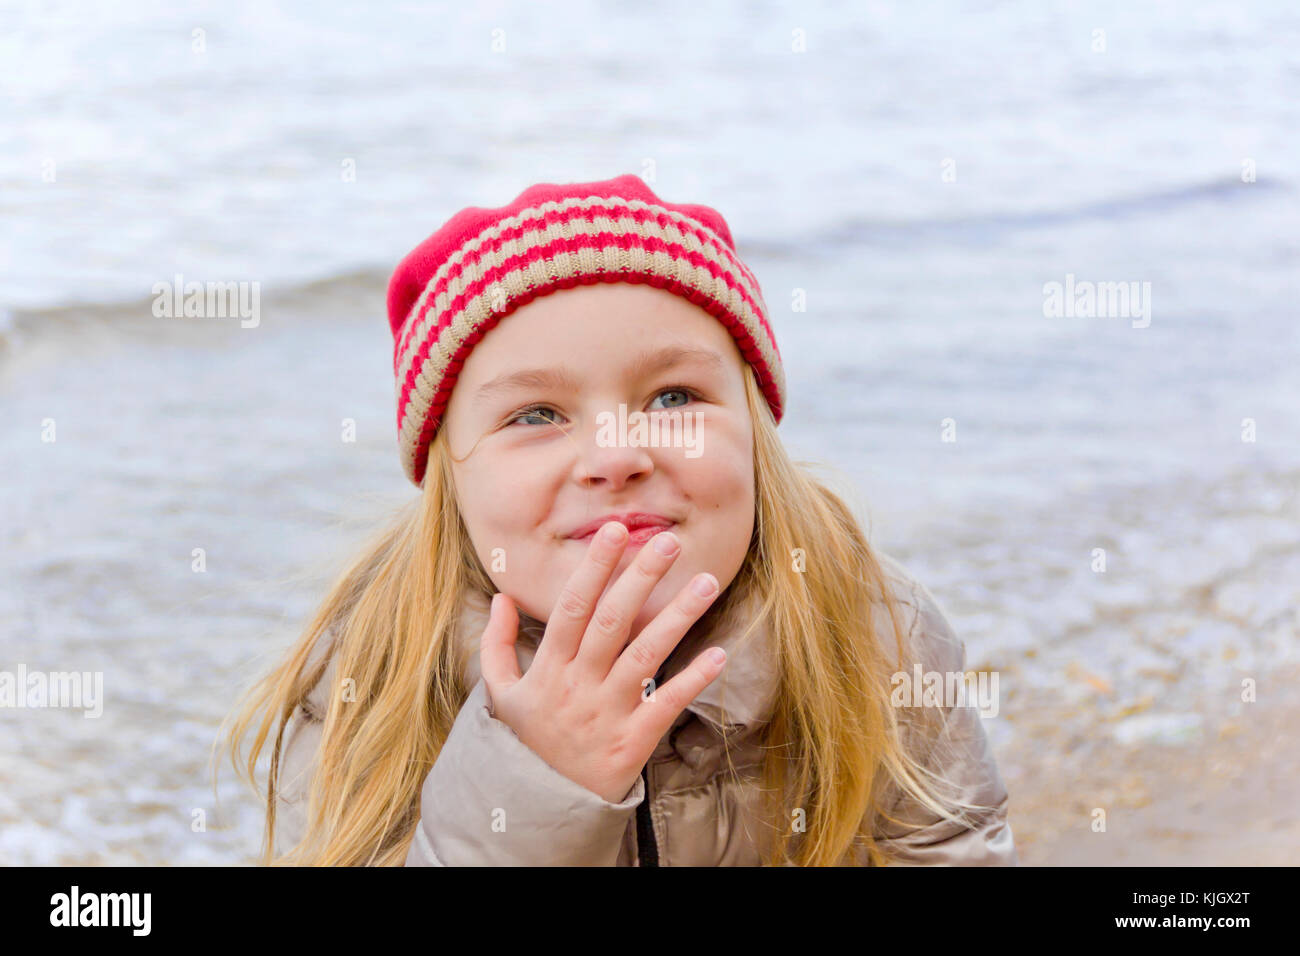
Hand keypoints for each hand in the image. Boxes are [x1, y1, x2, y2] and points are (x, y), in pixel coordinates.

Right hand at [479, 521, 726, 803]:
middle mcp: (578, 685)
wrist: (541, 808)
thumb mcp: (501, 694)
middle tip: (667, 541)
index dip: (594, 567)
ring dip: (677, 616)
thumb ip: (496, 644)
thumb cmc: (528, 742)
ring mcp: (607, 713)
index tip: (615, 531)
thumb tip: (502, 596)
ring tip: (706, 581)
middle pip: (612, 621)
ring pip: (645, 656)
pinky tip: (719, 654)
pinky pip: (666, 705)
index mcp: (548, 668)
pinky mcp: (633, 742)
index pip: (572, 606)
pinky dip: (693, 680)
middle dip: (640, 577)